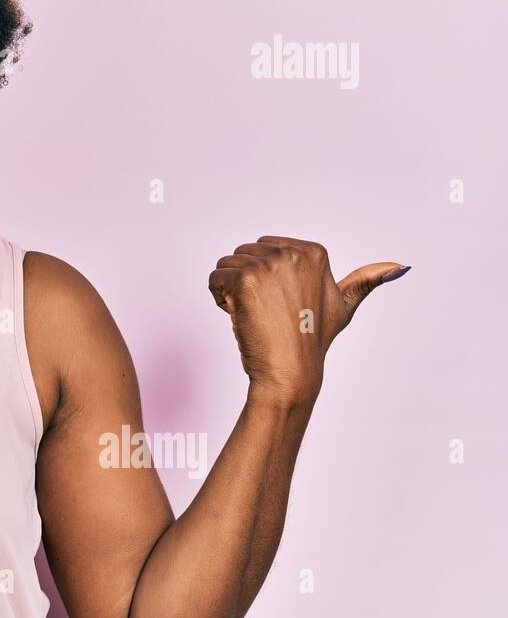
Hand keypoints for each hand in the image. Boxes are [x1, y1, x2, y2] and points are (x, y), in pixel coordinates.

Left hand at [208, 235, 408, 403]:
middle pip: (243, 252)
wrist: (290, 370)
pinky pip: (215, 278)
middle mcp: (292, 253)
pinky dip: (219, 299)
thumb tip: (401, 266)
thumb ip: (367, 281)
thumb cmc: (313, 339)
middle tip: (267, 310)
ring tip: (255, 314)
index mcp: (314, 252)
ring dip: (230, 290)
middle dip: (246, 280)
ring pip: (226, 264)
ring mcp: (269, 265)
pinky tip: (240, 316)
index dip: (265, 276)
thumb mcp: (345, 306)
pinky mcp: (246, 279)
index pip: (264, 247)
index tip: (283, 301)